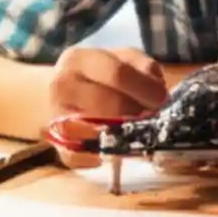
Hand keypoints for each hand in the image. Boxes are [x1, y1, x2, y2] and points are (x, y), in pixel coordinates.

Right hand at [46, 47, 168, 169]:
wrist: (64, 89)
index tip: (162, 100)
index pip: (117, 73)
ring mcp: (55, 115)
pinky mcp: (56, 142)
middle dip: (139, 114)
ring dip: (125, 136)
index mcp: (80, 59)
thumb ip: (144, 68)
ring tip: (139, 132)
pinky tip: (114, 151)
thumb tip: (158, 91)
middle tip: (154, 119)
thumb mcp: (123, 58)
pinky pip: (78, 155)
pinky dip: (100, 157)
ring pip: (95, 131)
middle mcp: (62, 85)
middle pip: (109, 104)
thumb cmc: (101, 73)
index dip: (145, 89)